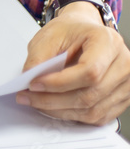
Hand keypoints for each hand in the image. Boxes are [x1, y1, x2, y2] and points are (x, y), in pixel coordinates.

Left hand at [19, 4, 129, 124]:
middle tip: (28, 97)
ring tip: (37, 102)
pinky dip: (73, 115)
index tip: (34, 84)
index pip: (89, 71)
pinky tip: (56, 107)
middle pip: (90, 95)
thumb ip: (38, 58)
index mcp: (107, 42)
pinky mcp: (122, 98)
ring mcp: (126, 83)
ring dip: (60, 111)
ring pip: (93, 110)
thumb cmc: (70, 32)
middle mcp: (123, 63)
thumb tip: (29, 80)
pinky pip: (97, 117)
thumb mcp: (48, 36)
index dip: (59, 83)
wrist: (84, 32)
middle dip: (53, 100)